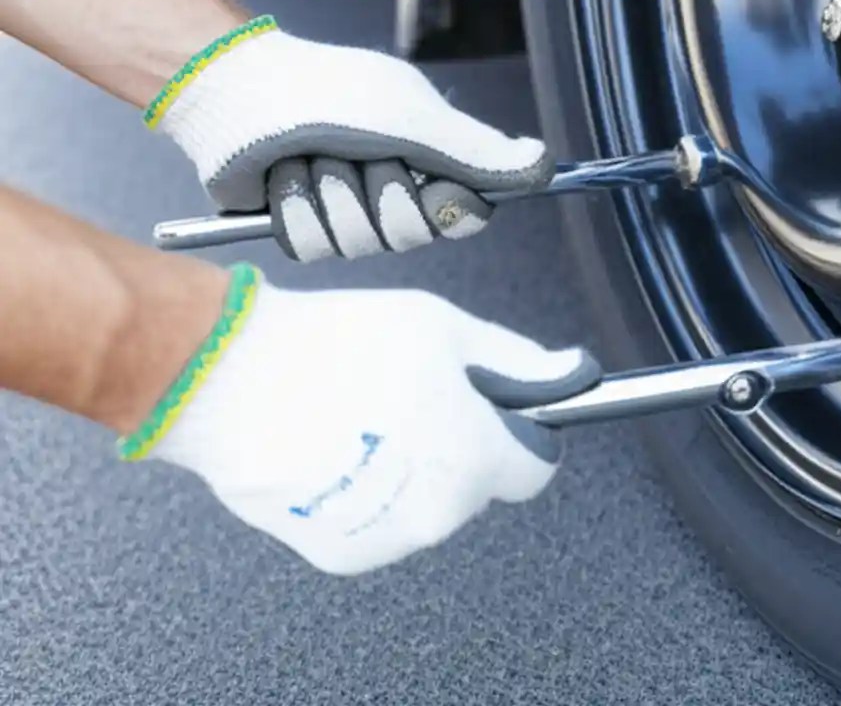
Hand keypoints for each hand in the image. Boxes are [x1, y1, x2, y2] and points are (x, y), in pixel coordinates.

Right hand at [120, 264, 599, 574]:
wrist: (225, 379)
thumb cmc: (331, 347)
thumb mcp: (443, 328)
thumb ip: (517, 362)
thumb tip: (573, 376)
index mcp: (475, 458)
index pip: (535, 467)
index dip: (518, 430)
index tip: (492, 408)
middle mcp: (437, 513)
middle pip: (476, 484)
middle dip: (458, 444)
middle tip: (407, 396)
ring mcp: (387, 540)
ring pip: (426, 505)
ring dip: (409, 470)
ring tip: (357, 417)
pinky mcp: (341, 555)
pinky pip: (378, 524)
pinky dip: (366, 495)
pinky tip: (330, 449)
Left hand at [146, 16, 550, 261]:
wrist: (239, 91)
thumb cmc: (327, 92)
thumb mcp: (413, 118)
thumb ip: (477, 151)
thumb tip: (543, 164)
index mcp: (427, 166)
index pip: (466, 216)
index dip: (449, 206)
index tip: (436, 185)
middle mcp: (392, 195)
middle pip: (409, 236)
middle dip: (377, 190)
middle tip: (358, 152)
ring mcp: (346, 216)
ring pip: (356, 245)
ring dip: (329, 191)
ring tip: (311, 154)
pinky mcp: (301, 230)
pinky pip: (310, 248)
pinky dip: (294, 204)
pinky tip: (284, 175)